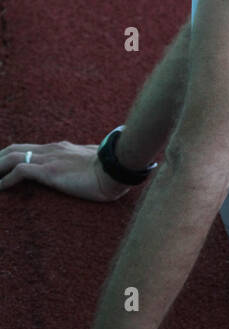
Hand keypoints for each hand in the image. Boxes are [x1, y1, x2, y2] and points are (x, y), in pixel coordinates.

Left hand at [0, 141, 128, 200]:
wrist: (118, 169)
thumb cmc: (111, 169)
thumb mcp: (94, 163)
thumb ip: (87, 161)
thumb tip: (92, 164)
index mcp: (61, 148)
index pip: (29, 148)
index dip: (11, 155)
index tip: (2, 165)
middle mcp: (52, 150)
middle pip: (14, 149)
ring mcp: (50, 159)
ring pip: (12, 157)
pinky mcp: (50, 171)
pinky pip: (20, 171)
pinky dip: (5, 180)